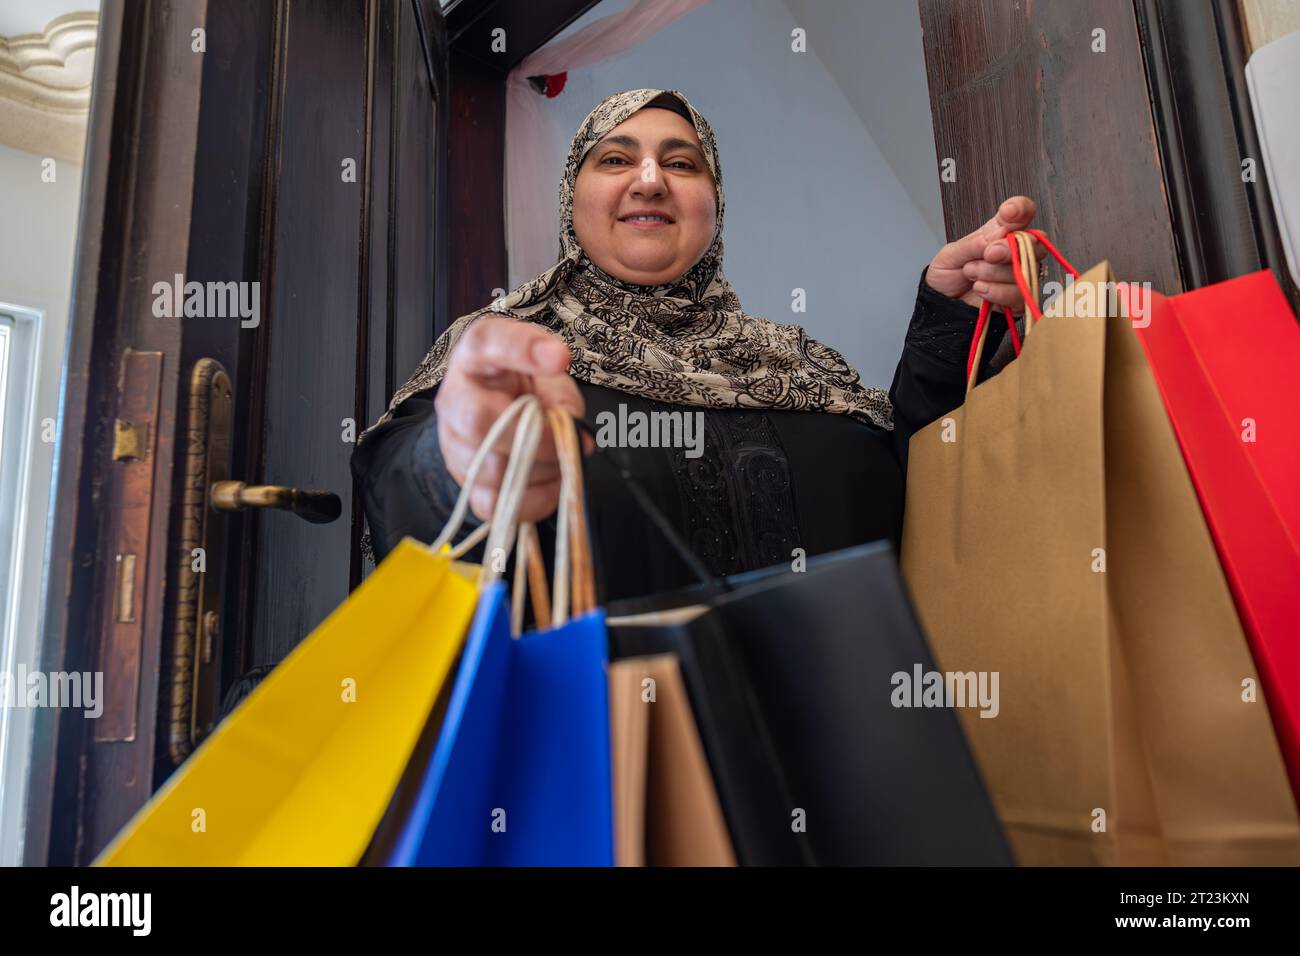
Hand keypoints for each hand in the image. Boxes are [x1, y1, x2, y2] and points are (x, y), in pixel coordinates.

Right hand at [435, 317, 586, 521]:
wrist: (491, 411)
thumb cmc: (521, 386)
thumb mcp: (545, 373)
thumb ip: (560, 393)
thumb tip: (575, 430)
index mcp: (476, 356)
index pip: (488, 342)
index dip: (523, 349)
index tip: (560, 358)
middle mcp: (454, 398)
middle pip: (480, 423)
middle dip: (538, 439)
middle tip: (569, 441)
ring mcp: (453, 445)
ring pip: (490, 470)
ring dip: (540, 471)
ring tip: (561, 460)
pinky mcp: (465, 483)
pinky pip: (491, 506)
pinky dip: (530, 502)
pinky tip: (549, 485)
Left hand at [924, 196, 1043, 312]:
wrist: (942, 303)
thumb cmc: (948, 274)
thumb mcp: (951, 254)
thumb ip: (974, 244)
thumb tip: (998, 235)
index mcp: (999, 233)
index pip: (1021, 213)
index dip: (1020, 209)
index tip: (1008, 212)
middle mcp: (1013, 251)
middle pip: (1032, 243)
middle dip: (1009, 248)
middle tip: (988, 254)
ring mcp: (1018, 274)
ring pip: (1023, 269)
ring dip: (993, 273)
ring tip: (971, 273)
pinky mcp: (1018, 298)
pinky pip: (1019, 293)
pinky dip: (997, 291)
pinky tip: (980, 288)